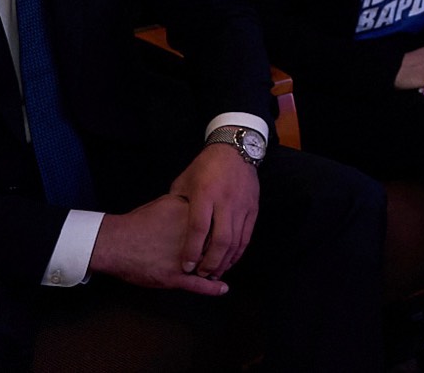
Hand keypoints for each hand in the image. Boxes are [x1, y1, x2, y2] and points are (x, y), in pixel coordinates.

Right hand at [88, 193, 232, 296]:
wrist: (115, 243)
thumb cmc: (137, 223)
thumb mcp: (165, 203)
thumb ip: (185, 203)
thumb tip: (198, 200)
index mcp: (190, 219)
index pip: (217, 224)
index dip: (221, 231)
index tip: (224, 233)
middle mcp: (190, 239)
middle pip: (217, 245)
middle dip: (221, 250)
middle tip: (224, 254)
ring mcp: (183, 259)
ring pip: (210, 265)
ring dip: (217, 268)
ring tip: (221, 268)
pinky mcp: (174, 277)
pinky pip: (198, 285)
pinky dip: (212, 288)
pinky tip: (222, 288)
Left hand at [167, 142, 260, 281]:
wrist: (234, 149)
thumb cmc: (204, 166)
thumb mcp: (184, 181)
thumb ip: (178, 205)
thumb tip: (170, 229)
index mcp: (205, 194)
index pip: (198, 229)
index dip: (191, 251)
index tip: (185, 266)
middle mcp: (225, 201)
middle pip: (220, 240)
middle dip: (210, 262)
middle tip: (202, 274)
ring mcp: (242, 205)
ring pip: (236, 241)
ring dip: (225, 260)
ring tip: (215, 273)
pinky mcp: (253, 208)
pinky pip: (247, 235)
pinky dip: (239, 251)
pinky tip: (230, 260)